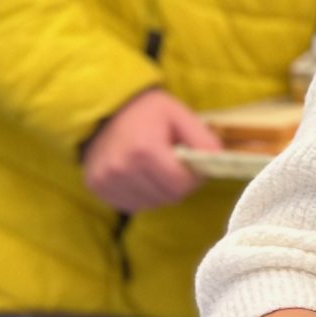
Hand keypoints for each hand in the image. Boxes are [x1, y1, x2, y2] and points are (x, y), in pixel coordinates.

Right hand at [82, 89, 221, 212]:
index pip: (180, 185)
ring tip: (155, 166)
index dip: (192, 176)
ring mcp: (106, 181)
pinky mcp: (97, 188)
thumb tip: (218, 164)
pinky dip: (142, 194)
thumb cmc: (149, 113)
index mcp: (143, 150)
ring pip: (151, 204)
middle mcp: (120, 169)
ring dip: (160, 190)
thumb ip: (203, 140)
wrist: (106, 112)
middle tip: (173, 163)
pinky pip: (132, 204)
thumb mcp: (181, 115)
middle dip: (178, 184)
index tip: (188, 162)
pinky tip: (139, 174)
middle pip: (168, 197)